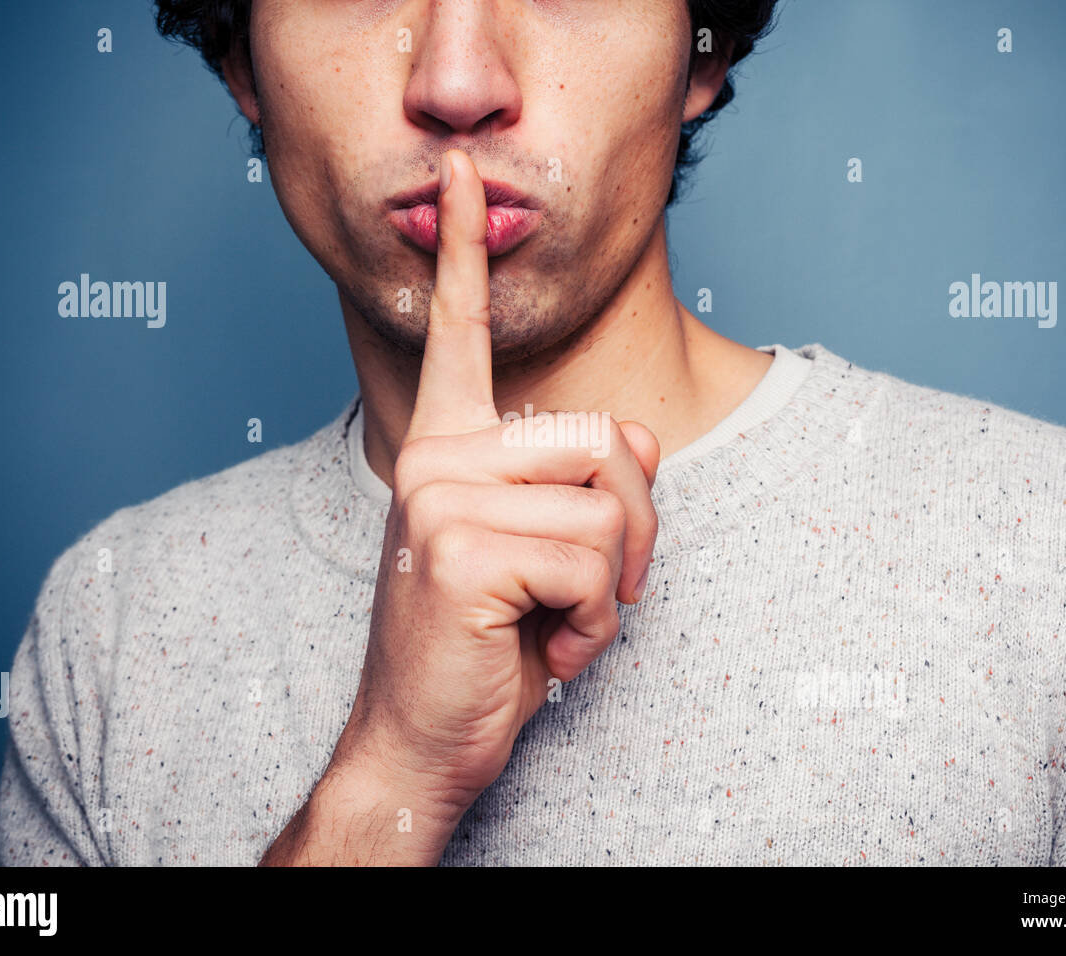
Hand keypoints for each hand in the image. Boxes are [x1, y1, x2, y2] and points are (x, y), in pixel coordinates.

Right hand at [262, 149, 658, 864]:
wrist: (420, 739)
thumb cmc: (483, 643)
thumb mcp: (542, 552)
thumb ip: (582, 480)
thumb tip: (645, 432)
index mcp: (446, 446)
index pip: (460, 335)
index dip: (465, 253)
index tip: (461, 177)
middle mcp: (436, 455)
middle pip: (608, 439)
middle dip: (637, 529)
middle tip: (605, 592)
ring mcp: (442, 497)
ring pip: (608, 507)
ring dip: (613, 588)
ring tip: (563, 626)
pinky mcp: (461, 548)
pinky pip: (592, 562)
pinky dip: (596, 623)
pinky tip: (548, 651)